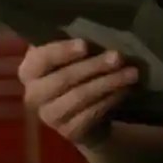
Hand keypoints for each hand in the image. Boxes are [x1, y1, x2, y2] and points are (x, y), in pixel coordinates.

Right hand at [18, 39, 140, 145]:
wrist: (86, 114)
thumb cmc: (78, 73)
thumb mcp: (72, 57)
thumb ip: (75, 45)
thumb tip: (96, 31)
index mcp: (30, 71)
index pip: (39, 60)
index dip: (61, 52)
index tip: (85, 45)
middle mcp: (34, 95)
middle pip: (63, 79)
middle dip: (93, 67)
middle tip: (119, 57)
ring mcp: (49, 116)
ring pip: (80, 97)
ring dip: (108, 83)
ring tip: (132, 73)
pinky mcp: (69, 131)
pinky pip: (91, 114)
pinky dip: (111, 99)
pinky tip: (125, 90)